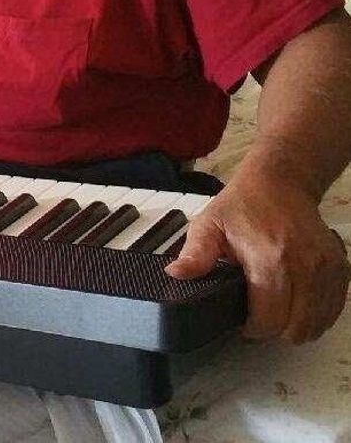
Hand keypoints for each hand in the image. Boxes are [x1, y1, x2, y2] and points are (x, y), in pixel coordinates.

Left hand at [165, 174, 349, 342]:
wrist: (280, 181)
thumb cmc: (243, 204)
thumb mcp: (210, 224)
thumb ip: (195, 254)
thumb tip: (176, 275)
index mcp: (270, 259)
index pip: (269, 320)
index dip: (252, 328)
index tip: (242, 320)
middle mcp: (304, 266)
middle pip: (295, 328)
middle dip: (274, 330)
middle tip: (258, 314)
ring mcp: (326, 268)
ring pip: (316, 324)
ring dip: (296, 324)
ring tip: (276, 307)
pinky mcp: (340, 267)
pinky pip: (333, 310)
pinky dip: (316, 314)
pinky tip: (297, 301)